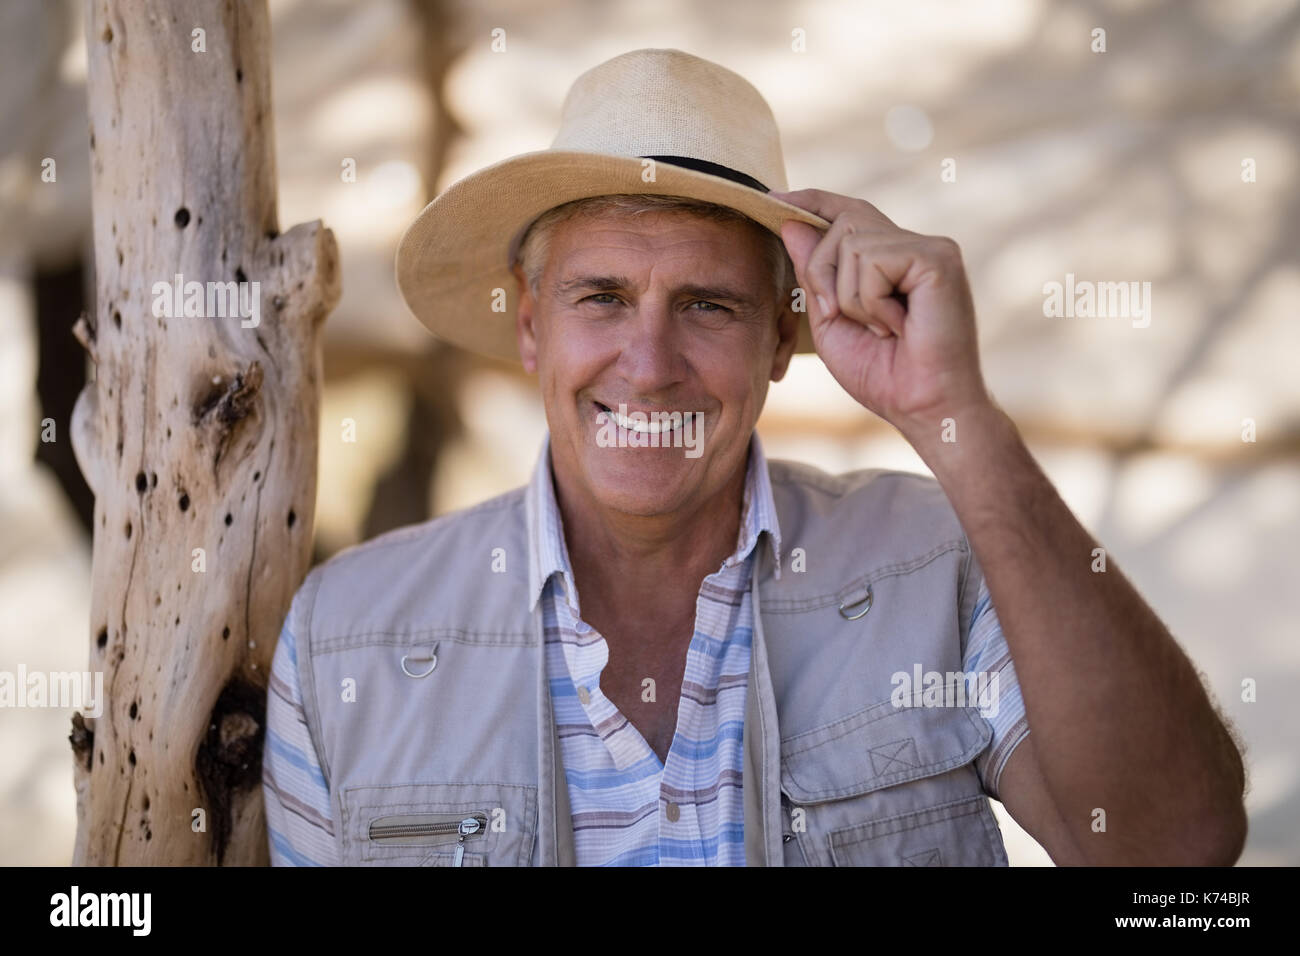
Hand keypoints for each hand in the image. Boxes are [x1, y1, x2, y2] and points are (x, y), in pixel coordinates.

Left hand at [771, 188, 991, 439]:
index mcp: (889, 257)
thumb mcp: (831, 320)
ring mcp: (929, 247)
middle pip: (841, 222)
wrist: (922, 407)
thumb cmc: (884, 374)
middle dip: (821, 271)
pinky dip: (872, 301)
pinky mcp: (938, 257)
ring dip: (850, 297)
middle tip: (838, 316)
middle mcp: (912, 244)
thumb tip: (792, 221)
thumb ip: (813, 272)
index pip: (847, 213)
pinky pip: (872, 260)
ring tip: (882, 328)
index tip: (773, 200)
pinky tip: (898, 326)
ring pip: (852, 244)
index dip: (811, 202)